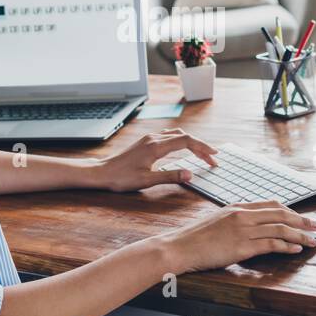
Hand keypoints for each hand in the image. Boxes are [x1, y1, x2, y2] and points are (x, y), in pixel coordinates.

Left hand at [96, 128, 218, 192]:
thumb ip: (170, 177)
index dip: (202, 147)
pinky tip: (182, 149)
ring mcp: (148, 139)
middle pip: (184, 136)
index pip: (186, 141)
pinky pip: (168, 137)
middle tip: (212, 159)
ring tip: (201, 155)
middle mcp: (153, 139)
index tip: (214, 155)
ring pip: (176, 135)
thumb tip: (190, 175)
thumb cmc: (121, 178)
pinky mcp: (145, 142)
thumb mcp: (147, 181)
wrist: (101, 172)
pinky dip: (180, 141)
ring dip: (190, 143)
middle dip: (200, 146)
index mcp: (156, 147)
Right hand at [160, 201, 315, 273]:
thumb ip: (233, 219)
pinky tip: (296, 249)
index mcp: (237, 207)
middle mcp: (242, 215)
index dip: (290, 210)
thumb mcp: (216, 221)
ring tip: (313, 241)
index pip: (271, 204)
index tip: (302, 217)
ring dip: (300, 235)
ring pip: (280, 229)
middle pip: (281, 214)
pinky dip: (287, 246)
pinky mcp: (242, 246)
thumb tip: (248, 223)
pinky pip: (271, 244)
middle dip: (302, 221)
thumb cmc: (194, 238)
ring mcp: (243, 230)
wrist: (179, 247)